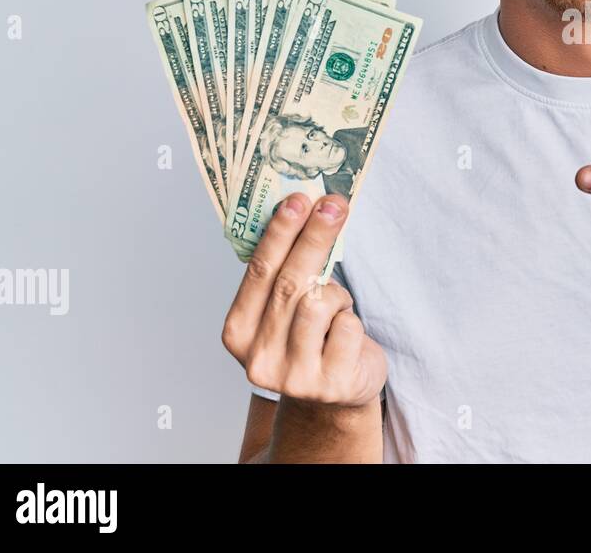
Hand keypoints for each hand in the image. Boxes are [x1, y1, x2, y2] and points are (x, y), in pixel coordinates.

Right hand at [221, 193, 386, 407]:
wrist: (338, 392)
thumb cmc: (311, 337)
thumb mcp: (286, 308)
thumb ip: (284, 271)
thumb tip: (303, 206)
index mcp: (238, 332)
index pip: (259, 272)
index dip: (280, 233)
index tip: (298, 199)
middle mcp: (259, 358)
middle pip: (289, 283)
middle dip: (314, 237)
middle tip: (333, 205)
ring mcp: (294, 377)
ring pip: (319, 304)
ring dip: (336, 294)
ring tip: (337, 304)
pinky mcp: (330, 385)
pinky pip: (348, 327)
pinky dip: (352, 321)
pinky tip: (346, 334)